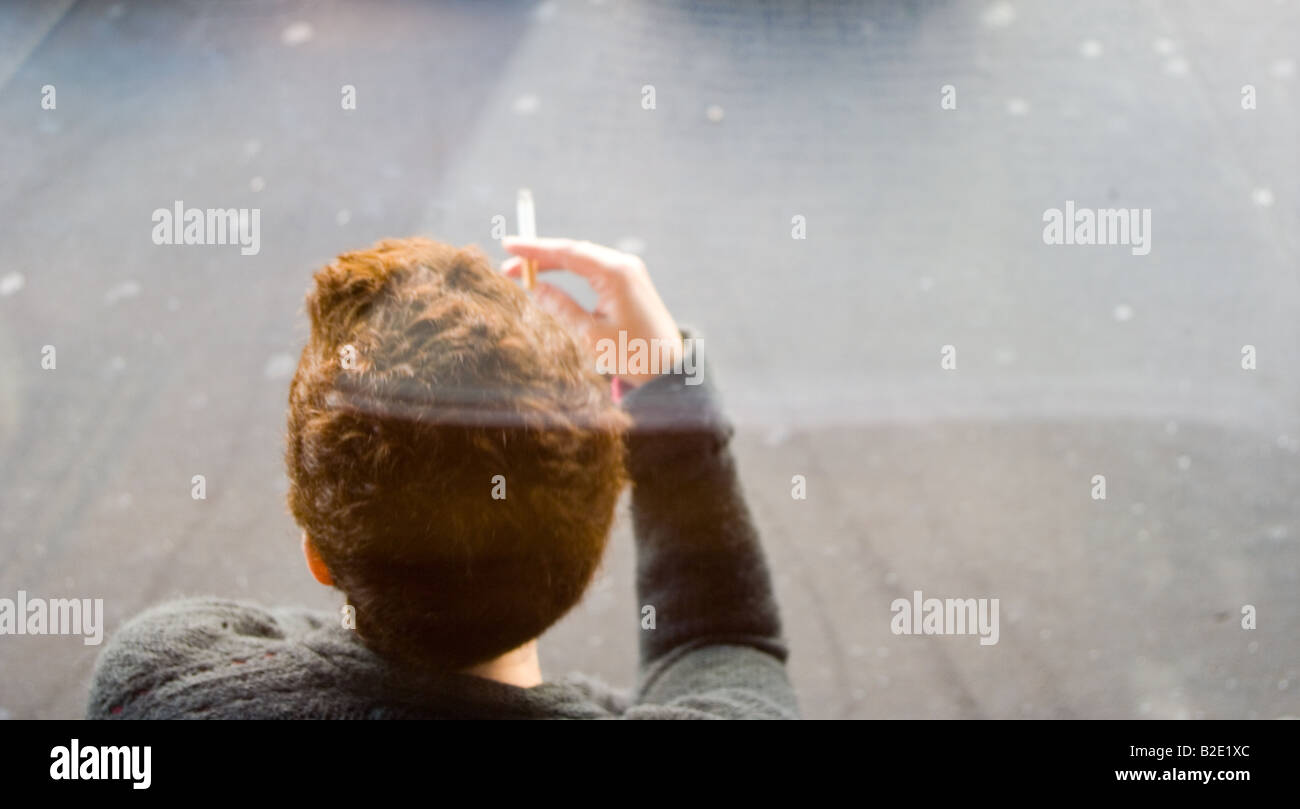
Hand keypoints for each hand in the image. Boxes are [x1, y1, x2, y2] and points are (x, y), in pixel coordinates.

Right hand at [501, 237, 682, 386]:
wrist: (669, 368)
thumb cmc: (633, 354)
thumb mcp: (590, 334)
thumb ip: (561, 307)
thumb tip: (535, 287)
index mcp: (615, 273)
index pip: (567, 252)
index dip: (535, 249)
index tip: (508, 246)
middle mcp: (624, 265)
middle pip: (574, 252)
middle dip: (540, 257)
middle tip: (508, 265)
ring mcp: (629, 271)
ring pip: (583, 258)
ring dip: (554, 263)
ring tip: (524, 271)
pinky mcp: (630, 281)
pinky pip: (594, 268)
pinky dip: (571, 270)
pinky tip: (552, 274)